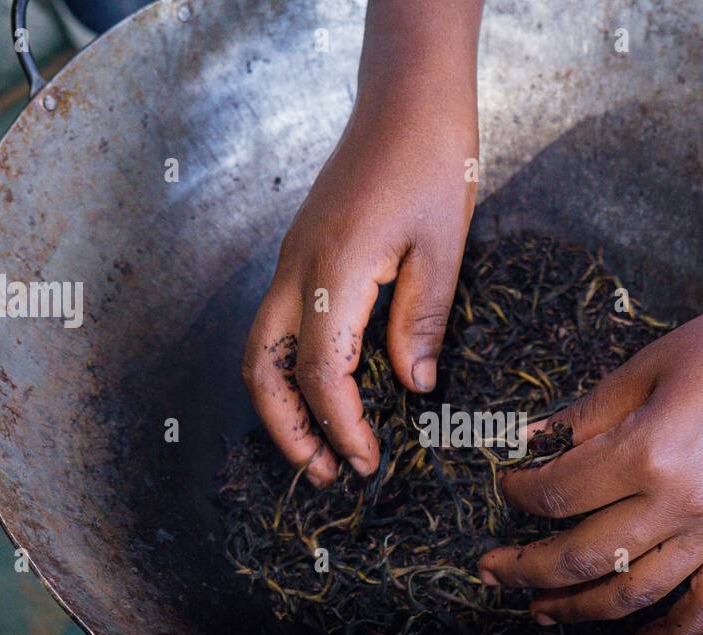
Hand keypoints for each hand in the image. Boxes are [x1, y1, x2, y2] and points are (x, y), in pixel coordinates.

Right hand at [242, 2, 481, 486]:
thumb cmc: (431, 158)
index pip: (320, 375)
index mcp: (333, 272)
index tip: (366, 462)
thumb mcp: (442, 246)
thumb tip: (412, 386)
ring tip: (320, 443)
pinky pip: (279, 324)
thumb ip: (421, 321)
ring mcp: (292, 260)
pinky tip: (328, 388)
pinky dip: (291, 369)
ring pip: (261, 349)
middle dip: (287, 429)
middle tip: (327, 471)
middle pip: (264, 370)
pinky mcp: (302, 253)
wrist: (406, 95)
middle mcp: (297, 270)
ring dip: (282, 403)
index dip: (340, 427)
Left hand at [477, 225, 702, 634]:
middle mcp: (680, 506)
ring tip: (537, 611)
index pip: (559, 493)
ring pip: (632, 594)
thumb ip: (587, 414)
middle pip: (582, 556)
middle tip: (491, 568)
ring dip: (577, 610)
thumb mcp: (649, 364)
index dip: (519, 493)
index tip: (504, 485)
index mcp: (649, 453)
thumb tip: (533, 443)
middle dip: (526, 567)